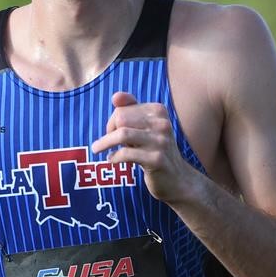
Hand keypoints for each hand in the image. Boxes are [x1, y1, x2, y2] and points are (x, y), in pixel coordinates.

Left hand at [91, 90, 197, 204]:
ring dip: (105, 142)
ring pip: (122, 134)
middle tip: (106, 142)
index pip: (123, 109)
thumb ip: (131, 109)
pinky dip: (114, 156)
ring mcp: (161, 142)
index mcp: (159, 111)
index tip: (113, 133)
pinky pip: (126, 154)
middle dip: (109, 130)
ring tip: (96, 149)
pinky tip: (111, 160)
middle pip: (121, 119)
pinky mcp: (156, 160)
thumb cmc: (156, 151)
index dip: (113, 121)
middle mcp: (162, 123)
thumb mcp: (146, 128)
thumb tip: (115, 96)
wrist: (178, 180)